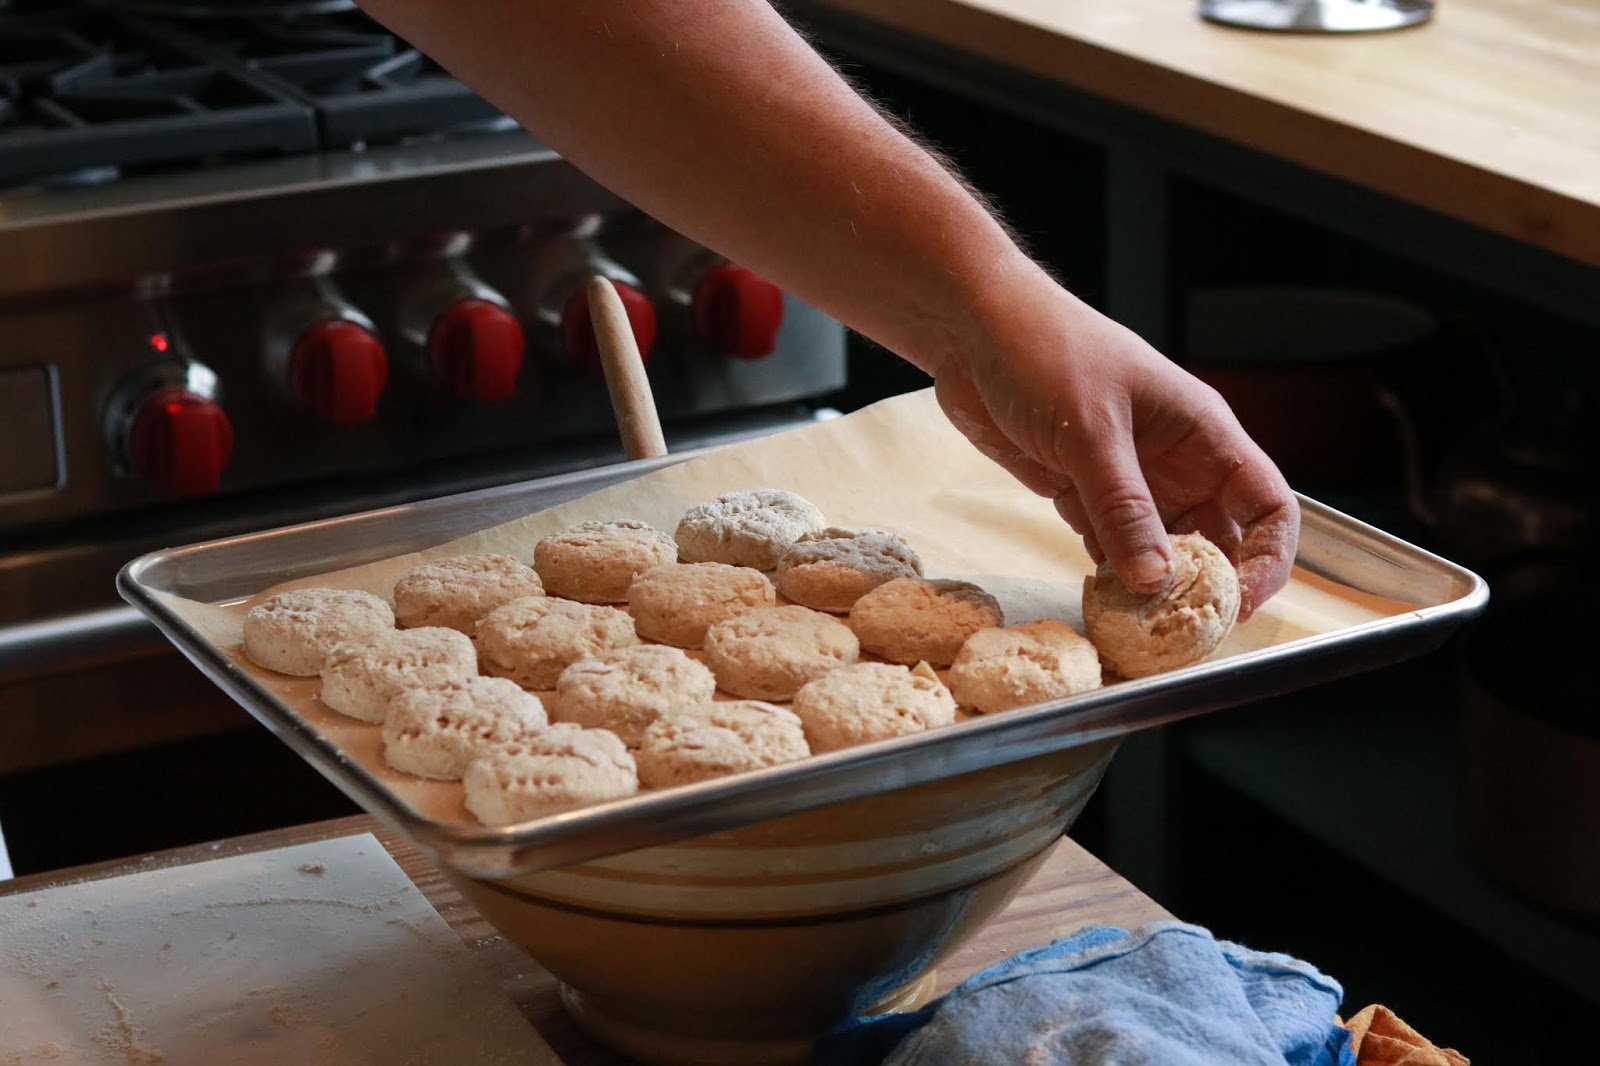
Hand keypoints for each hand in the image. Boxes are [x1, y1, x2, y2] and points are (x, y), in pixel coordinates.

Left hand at [935, 280, 1298, 618]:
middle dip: (1207, 587)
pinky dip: (1109, 576)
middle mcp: (1174, 461)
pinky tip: (1100, 601)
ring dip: (1153, 588)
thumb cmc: (1044, 349)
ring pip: (1161, 549)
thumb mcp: (1091, 430)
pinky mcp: (1081, 491)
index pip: (1267, 504)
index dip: (1267, 558)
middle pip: (1219, 538)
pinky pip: (1110, 546)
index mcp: (1201, 433)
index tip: (1238, 603)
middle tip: (1181, 633)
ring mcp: (1128, 479)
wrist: (972, 330)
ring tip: (1138, 629)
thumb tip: (1155, 579)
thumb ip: (1123, 507)